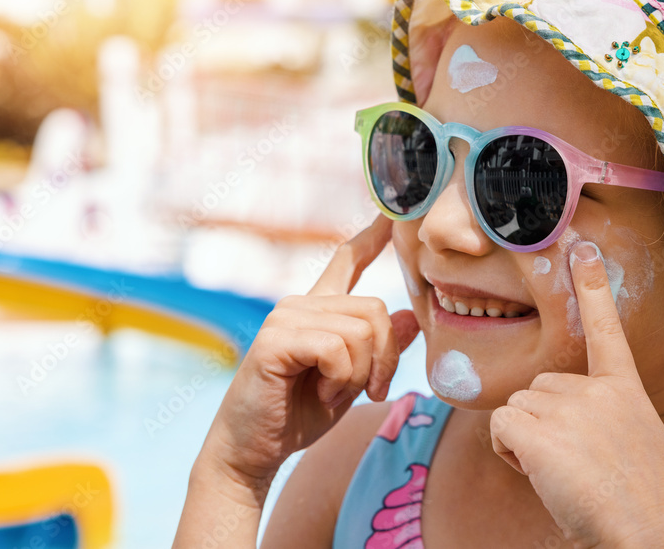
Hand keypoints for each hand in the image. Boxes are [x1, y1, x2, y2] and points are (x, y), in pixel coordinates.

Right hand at [196, 214, 420, 488]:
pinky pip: (336, 348)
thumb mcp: (353, 381)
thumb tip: (409, 317)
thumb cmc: (300, 415)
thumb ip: (379, 349)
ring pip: (360, 332)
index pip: (347, 261)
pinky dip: (341, 380)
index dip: (371, 237)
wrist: (254, 450)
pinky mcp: (276, 339)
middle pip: (376, 311)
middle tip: (369, 391)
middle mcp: (301, 304)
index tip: (391, 214)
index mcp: (319, 310)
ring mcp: (286, 317)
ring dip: (359, 376)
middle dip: (384, 359)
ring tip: (333, 394)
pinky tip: (322, 395)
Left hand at [489, 241, 663, 547]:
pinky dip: (508, 453)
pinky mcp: (540, 431)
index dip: (592, 287)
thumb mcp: (656, 456)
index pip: (605, 329)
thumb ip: (654, 435)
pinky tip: (540, 475)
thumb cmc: (651, 505)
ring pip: (515, 409)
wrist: (650, 538)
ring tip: (562, 474)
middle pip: (537, 387)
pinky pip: (500, 428)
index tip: (581, 247)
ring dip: (524, 443)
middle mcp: (597, 390)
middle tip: (572, 464)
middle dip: (541, 424)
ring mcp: (569, 407)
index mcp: (626, 391)